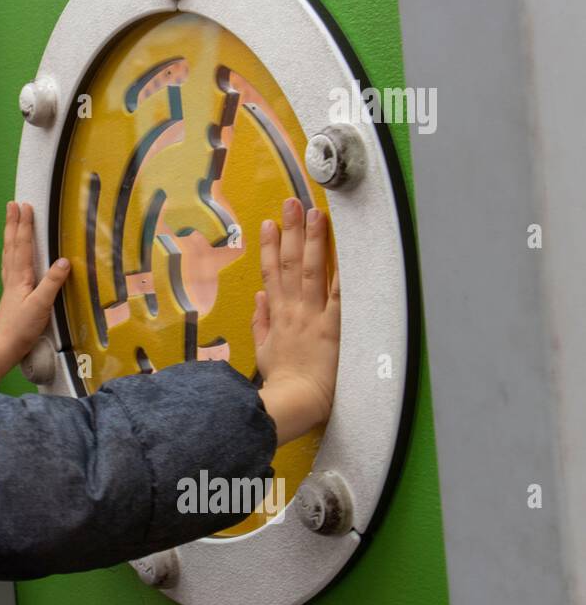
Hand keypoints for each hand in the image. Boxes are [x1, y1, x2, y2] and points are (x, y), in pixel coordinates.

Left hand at [0, 202, 70, 386]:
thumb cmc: (20, 329)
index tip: (26, 206)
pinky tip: (12, 255)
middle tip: (12, 204)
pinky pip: (9, 264)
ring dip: (10, 234)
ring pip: (9, 252)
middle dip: (13, 223)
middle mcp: (13, 277)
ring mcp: (10, 285)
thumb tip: (64, 261)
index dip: (25, 225)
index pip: (23, 245)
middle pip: (12, 244)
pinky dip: (10, 252)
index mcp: (20, 277)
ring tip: (10, 221)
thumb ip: (52, 283)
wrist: (3, 347)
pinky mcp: (11, 293)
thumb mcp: (41, 305)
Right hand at [253, 197, 340, 443]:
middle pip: (292, 263)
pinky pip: (339, 295)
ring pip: (313, 270)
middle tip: (293, 203)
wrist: (293, 401)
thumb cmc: (281, 381)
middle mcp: (294, 309)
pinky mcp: (333, 327)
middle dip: (292, 231)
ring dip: (314, 240)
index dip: (271, 246)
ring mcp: (313, 316)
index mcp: (277, 315)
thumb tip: (260, 296)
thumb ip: (262, 321)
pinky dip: (341, 273)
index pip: (272, 272)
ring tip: (316, 214)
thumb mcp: (263, 350)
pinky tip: (345, 252)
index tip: (270, 224)